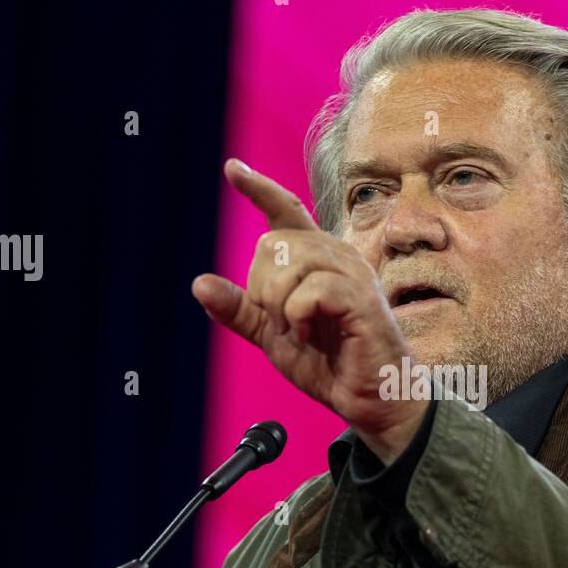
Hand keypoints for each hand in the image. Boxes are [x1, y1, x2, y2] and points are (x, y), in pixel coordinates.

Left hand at [192, 158, 428, 463]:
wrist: (368, 398)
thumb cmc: (329, 363)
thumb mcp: (273, 335)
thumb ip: (241, 310)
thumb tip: (199, 283)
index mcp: (317, 258)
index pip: (285, 211)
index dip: (258, 189)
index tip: (232, 169)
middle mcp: (336, 255)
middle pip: (273, 242)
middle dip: (263, 289)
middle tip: (283, 324)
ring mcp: (352, 273)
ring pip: (290, 263)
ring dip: (280, 306)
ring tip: (299, 332)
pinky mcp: (361, 298)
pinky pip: (311, 291)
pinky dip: (299, 318)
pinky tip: (312, 334)